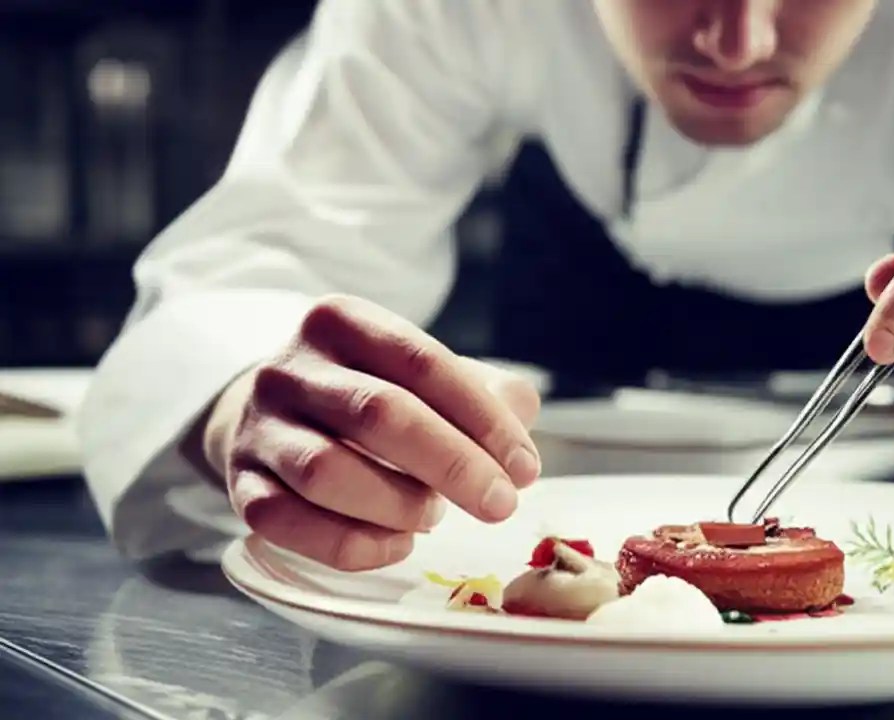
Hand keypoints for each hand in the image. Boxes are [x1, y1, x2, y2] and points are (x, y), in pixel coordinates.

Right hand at [199, 294, 541, 570]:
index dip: (482, 420)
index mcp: (342, 321)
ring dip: (398, 505)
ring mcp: (257, 427)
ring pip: (327, 473)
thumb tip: (520, 427)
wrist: (276, 417)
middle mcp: (290, 367)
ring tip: (433, 515)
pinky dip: (355, 546)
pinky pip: (292, 525)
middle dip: (452, 466)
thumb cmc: (372, 395)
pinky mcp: (238, 486)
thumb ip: (486, 392)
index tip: (524, 469)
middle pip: (379, 414)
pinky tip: (397, 543)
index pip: (422, 363)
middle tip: (499, 504)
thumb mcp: (426, 375)